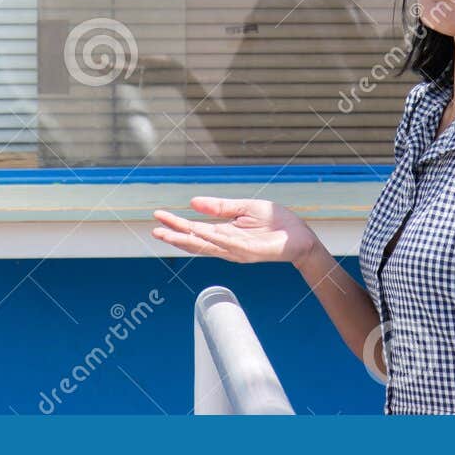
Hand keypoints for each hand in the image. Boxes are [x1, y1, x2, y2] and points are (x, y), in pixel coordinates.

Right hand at [151, 196, 318, 264]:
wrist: (300, 236)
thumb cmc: (275, 222)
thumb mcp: (245, 208)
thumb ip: (220, 207)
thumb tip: (193, 202)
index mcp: (225, 234)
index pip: (195, 230)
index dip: (177, 224)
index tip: (159, 216)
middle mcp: (227, 245)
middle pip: (195, 241)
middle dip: (174, 235)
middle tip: (154, 228)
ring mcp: (237, 250)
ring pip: (207, 246)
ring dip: (186, 239)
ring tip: (168, 233)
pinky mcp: (250, 252)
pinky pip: (228, 245)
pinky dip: (212, 239)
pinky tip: (198, 231)